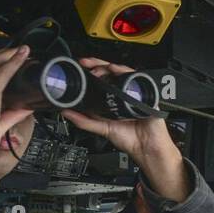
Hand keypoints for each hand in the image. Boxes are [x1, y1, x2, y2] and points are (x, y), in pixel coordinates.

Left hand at [61, 59, 177, 164]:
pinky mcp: (144, 93)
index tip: (80, 69)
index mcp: (113, 100)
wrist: (146, 148)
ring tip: (99, 69)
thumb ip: (85, 122)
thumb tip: (67, 114)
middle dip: (97, 64)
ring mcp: (133, 92)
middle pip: (110, 72)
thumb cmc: (130, 139)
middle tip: (86, 64)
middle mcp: (123, 94)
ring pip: (121, 72)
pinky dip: (125, 71)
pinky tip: (116, 70)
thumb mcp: (103, 129)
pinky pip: (135, 77)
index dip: (91, 73)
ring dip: (109, 67)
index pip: (101, 81)